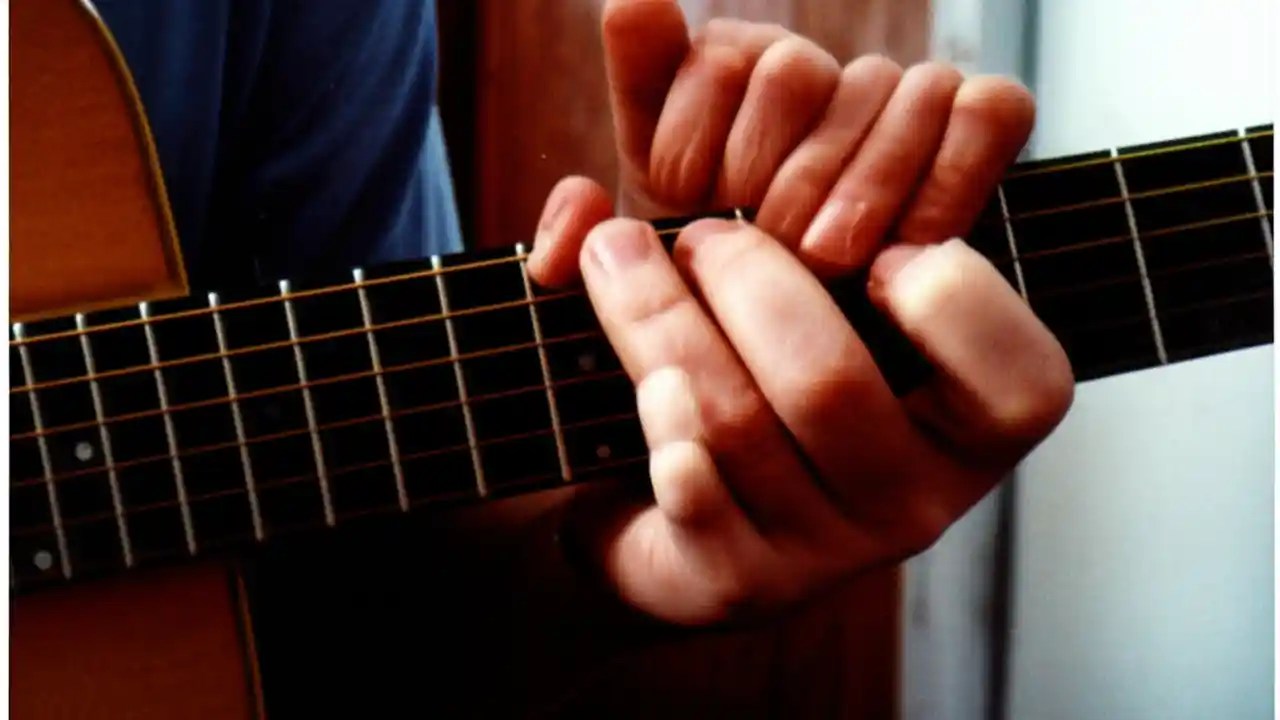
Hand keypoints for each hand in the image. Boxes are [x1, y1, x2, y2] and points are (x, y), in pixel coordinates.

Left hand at [526, 0, 1073, 625]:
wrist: (673, 493)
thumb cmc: (743, 333)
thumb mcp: (743, 219)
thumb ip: (699, 115)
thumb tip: (632, 0)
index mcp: (978, 408)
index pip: (1019, 361)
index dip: (938, 279)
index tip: (856, 227)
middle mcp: (922, 490)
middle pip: (834, 372)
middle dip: (745, 268)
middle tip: (693, 231)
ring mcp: (826, 545)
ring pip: (744, 418)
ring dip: (660, 316)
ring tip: (620, 260)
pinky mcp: (736, 581)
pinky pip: (697, 498)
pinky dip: (661, 422)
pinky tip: (649, 390)